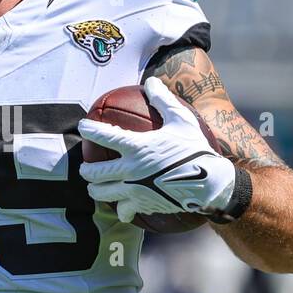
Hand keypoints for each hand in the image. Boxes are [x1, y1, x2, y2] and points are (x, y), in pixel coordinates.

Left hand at [78, 76, 236, 223]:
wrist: (209, 182)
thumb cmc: (195, 149)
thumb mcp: (181, 120)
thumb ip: (163, 100)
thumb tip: (150, 81)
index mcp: (137, 147)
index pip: (104, 136)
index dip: (89, 130)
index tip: (82, 126)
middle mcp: (130, 170)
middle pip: (94, 172)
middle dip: (85, 169)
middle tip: (85, 167)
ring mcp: (134, 190)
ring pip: (102, 193)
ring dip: (94, 190)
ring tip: (95, 187)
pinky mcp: (143, 205)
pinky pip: (123, 211)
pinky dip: (120, 210)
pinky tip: (121, 209)